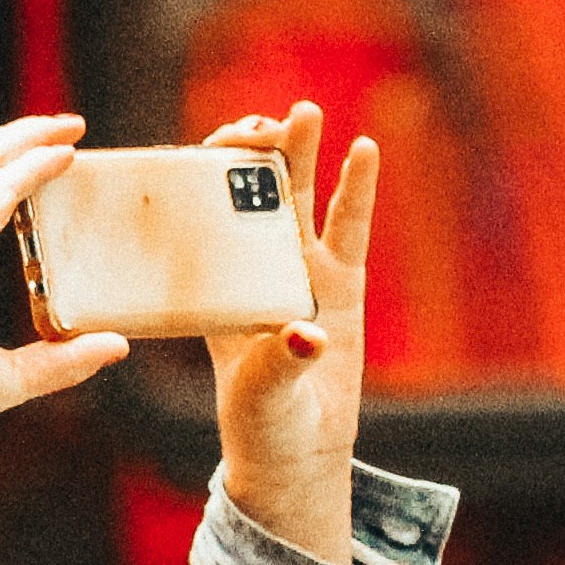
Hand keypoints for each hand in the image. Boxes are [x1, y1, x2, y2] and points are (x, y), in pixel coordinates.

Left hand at [208, 104, 375, 564]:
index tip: (210, 150)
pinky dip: (358, 189)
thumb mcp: (263, 394)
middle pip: (246, 196)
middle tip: (260, 123)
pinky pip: (350, 228)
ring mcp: (298, 272)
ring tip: (304, 111)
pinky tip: (365, 149)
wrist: (299, 452)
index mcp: (213, 288)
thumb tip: (307, 334)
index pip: (199, 216)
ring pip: (296, 201)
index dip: (202, 176)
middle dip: (250, 153)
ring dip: (301, 155)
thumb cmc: (263, 423)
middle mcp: (251, 271)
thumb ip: (282, 363)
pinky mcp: (341, 285)